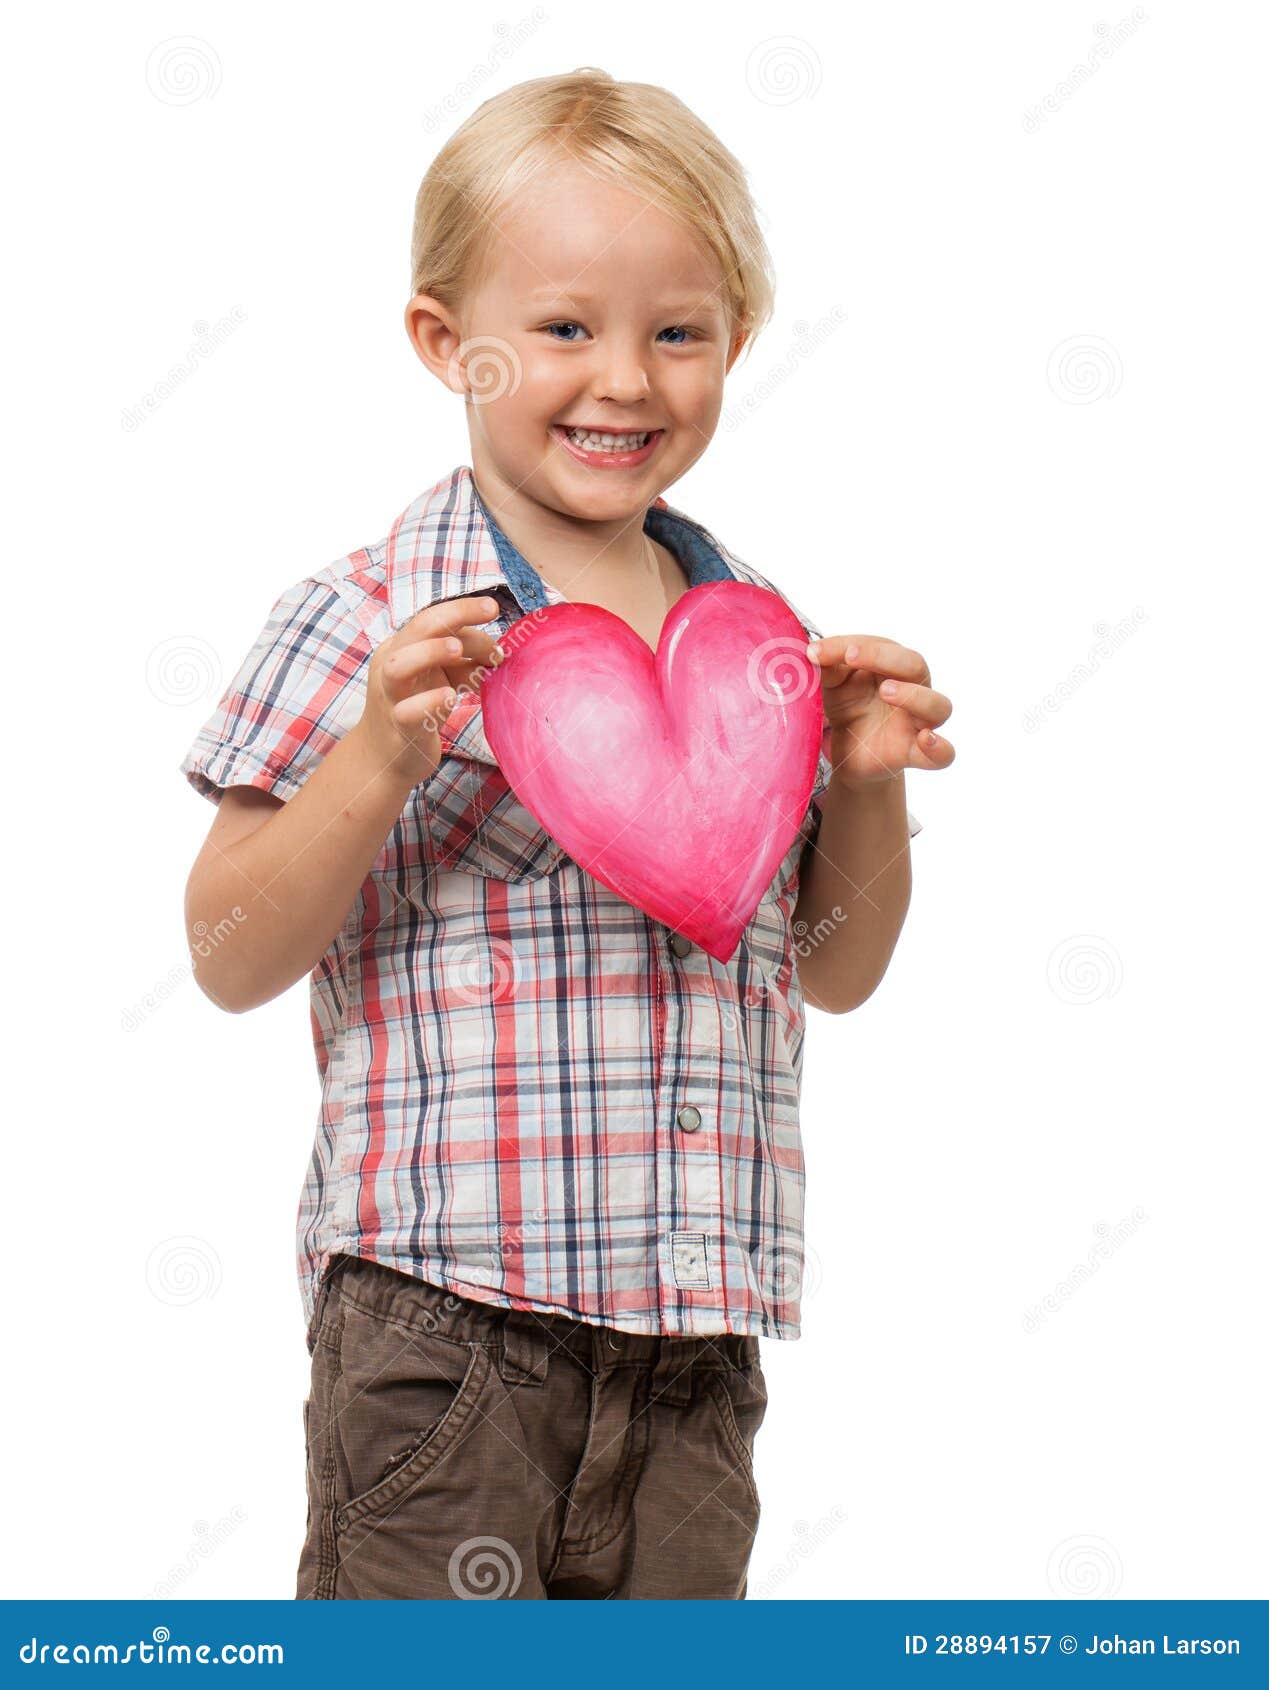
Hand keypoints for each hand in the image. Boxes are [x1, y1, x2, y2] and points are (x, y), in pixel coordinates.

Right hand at [354, 594, 505, 785]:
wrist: (385, 757)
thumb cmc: (417, 710)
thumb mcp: (442, 679)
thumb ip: (464, 664)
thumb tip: (499, 652)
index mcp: (402, 648)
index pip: (431, 618)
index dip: (462, 609)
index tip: (493, 608)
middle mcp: (391, 666)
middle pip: (417, 629)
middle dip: (455, 615)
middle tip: (492, 614)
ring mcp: (391, 696)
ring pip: (399, 665)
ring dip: (430, 652)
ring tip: (457, 650)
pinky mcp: (398, 727)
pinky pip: (407, 712)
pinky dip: (429, 702)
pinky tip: (451, 697)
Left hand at [805, 634, 953, 791]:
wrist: (849, 752)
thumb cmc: (848, 706)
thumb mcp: (832, 684)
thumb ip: (828, 667)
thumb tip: (815, 653)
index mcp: (893, 666)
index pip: (883, 646)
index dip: (854, 645)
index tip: (817, 651)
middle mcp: (913, 688)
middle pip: (915, 666)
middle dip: (883, 658)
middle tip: (850, 657)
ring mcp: (917, 722)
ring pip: (938, 706)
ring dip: (915, 696)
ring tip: (886, 691)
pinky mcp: (915, 753)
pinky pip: (942, 754)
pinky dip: (939, 748)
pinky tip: (925, 739)